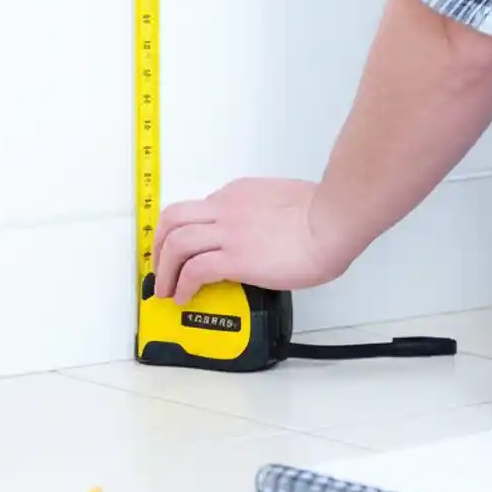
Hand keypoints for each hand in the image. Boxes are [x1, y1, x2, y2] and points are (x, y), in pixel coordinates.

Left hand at [152, 178, 356, 304]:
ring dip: (164, 269)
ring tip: (166, 290)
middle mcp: (226, 208)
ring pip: (175, 243)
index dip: (188, 232)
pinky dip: (182, 285)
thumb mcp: (286, 202)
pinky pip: (193, 271)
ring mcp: (228, 233)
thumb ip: (266, 214)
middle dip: (159, 244)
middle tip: (161, 266)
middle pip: (173, 218)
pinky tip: (184, 297)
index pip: (200, 209)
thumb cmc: (325, 214)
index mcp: (239, 194)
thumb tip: (267, 235)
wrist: (332, 221)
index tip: (189, 249)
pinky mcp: (234, 258)